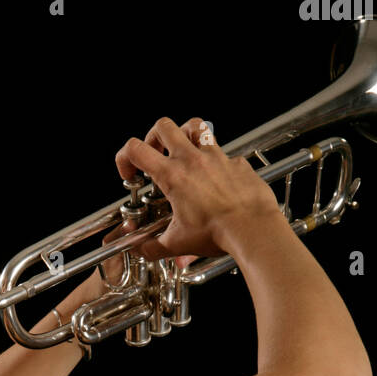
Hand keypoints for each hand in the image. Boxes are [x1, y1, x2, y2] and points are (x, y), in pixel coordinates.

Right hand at [113, 116, 282, 260]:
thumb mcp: (178, 243)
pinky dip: (215, 161)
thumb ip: (153, 247)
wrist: (252, 228)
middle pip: (163, 126)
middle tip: (155, 154)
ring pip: (195, 126)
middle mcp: (192, 159)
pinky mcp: (235, 162)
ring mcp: (216, 156)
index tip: (130, 173)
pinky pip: (223, 152)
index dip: (125, 158)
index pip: (135, 149)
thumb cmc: (218, 232)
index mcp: (172, 175)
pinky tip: (215, 177)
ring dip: (184, 134)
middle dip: (153, 137)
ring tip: (183, 150)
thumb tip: (143, 250)